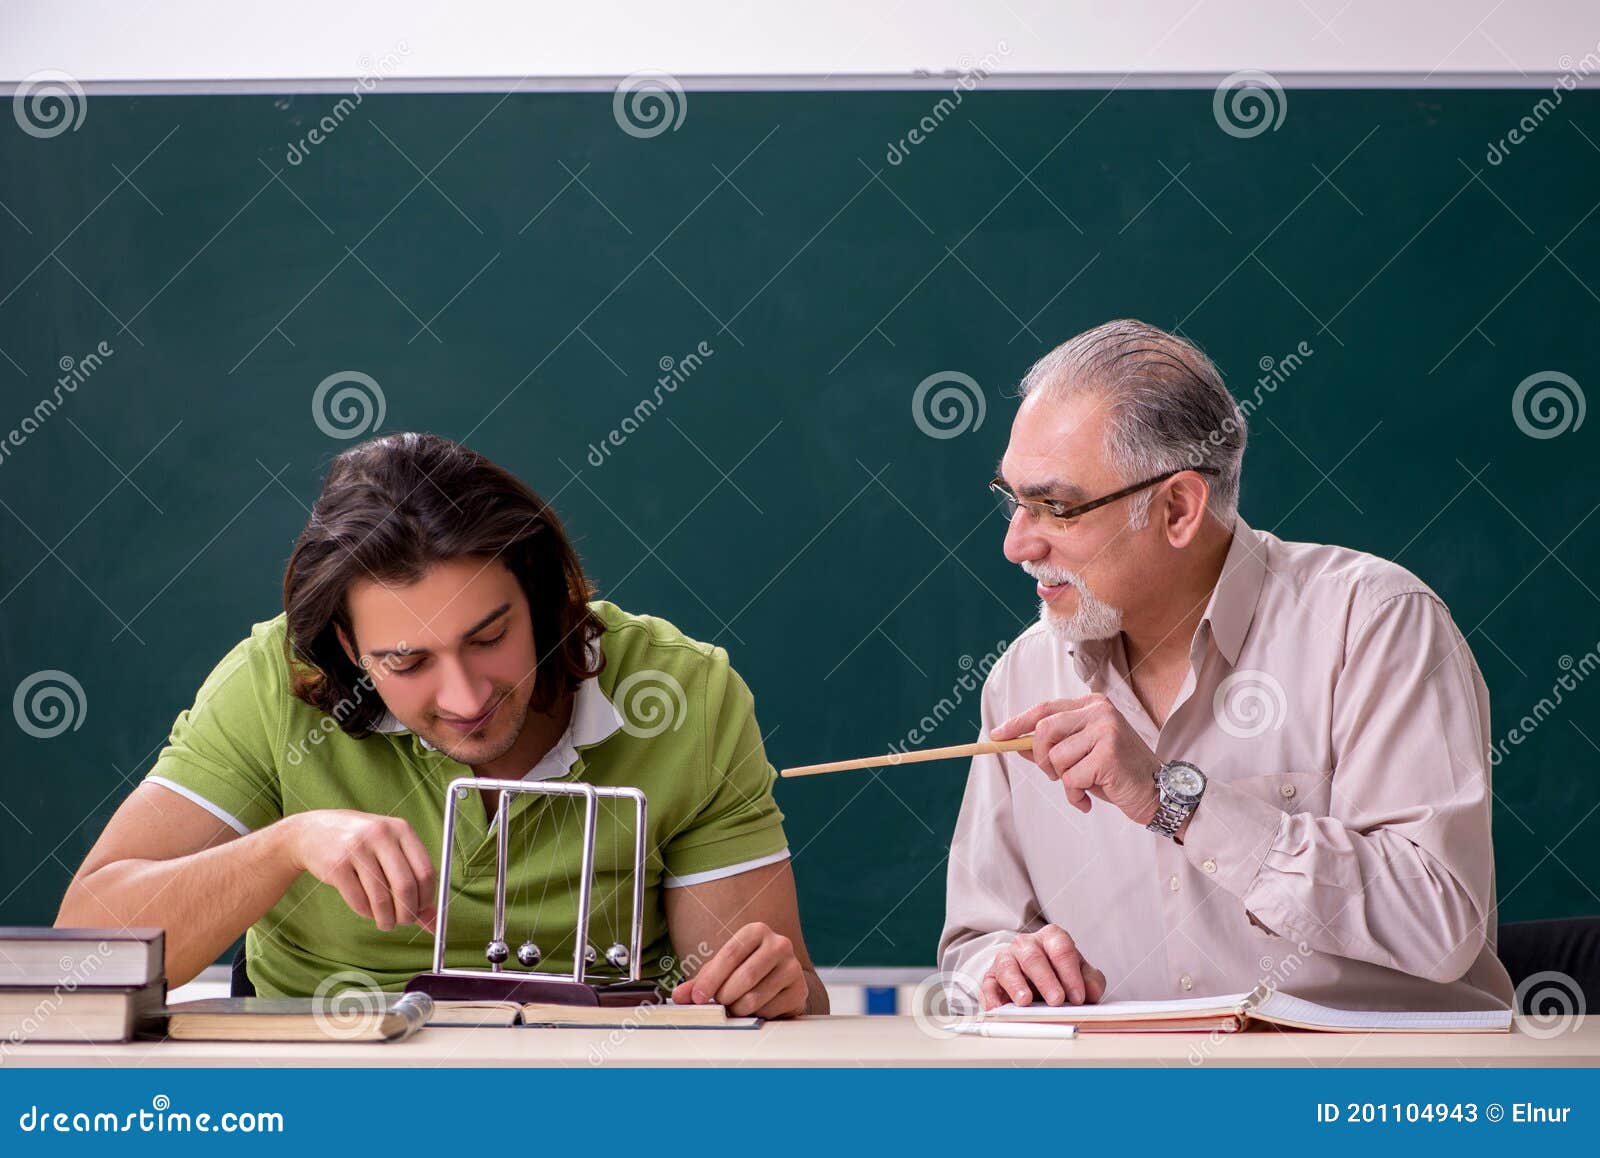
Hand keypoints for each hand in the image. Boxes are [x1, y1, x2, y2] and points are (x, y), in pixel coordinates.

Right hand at [280, 810, 436, 932]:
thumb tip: (434, 923)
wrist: (311, 832)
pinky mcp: (336, 866)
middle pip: (405, 886)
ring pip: (381, 898)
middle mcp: (380, 835)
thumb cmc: (361, 844)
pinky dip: (367, 913)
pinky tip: (368, 911)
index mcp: (401, 829)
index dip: (427, 898)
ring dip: (387, 919)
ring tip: (386, 923)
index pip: (425, 871)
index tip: (421, 910)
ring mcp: (356, 849)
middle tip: (404, 922)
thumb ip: (414, 882)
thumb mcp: (389, 851)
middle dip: (408, 913)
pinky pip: (359, 901)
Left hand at [670, 921, 808, 1018]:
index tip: (697, 997)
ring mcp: (792, 966)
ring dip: (738, 1008)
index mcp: (757, 931)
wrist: (779, 979)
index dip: (710, 979)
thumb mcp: (722, 970)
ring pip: (756, 996)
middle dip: (724, 996)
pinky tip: (754, 1008)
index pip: (730, 954)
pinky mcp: (799, 989)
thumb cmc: (745, 970)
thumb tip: (678, 995)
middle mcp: (779, 944)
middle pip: (744, 977)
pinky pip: (770, 1009)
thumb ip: (699, 981)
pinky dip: (756, 1014)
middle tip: (718, 1003)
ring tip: (734, 1006)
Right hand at [982, 925, 1107, 1009]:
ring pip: (1008, 966)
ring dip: (1016, 985)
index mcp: (1051, 938)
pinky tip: (999, 1009)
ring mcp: (1006, 958)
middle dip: (1045, 980)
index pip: (1061, 948)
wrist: (1034, 976)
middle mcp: (1026, 944)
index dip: (1070, 973)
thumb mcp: (1080, 973)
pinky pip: (988, 984)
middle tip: (1056, 1000)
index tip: (1078, 997)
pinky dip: (992, 997)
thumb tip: (1091, 993)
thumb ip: (1091, 980)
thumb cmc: (1059, 973)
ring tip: (1025, 1002)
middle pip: (1033, 957)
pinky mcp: (991, 977)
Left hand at [992, 693, 1161, 824]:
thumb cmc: (1116, 774)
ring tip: (1086, 786)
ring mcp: (1105, 730)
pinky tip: (1093, 796)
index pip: (1044, 709)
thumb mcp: (1081, 755)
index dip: (1017, 723)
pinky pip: (1072, 778)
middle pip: (1044, 730)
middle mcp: (1099, 711)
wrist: (1156, 792)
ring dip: (1065, 781)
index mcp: (1092, 705)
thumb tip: (1016, 743)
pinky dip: (1076, 795)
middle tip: (1056, 776)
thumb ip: (1053, 745)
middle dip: (1040, 759)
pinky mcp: (1109, 753)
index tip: (997, 736)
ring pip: (1056, 758)